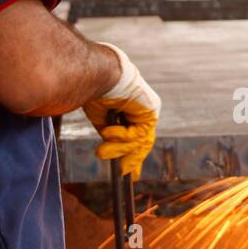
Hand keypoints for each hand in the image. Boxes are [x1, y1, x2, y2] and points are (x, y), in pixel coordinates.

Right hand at [82, 43, 160, 179]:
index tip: (129, 172)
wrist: (99, 75)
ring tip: (102, 152)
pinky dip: (122, 136)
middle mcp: (143, 110)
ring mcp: (150, 110)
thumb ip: (110, 136)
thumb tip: (108, 154)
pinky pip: (138, 133)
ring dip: (120, 149)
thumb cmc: (95, 93)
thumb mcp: (102, 121)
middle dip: (132, 159)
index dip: (133, 155)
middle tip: (125, 174)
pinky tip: (108, 133)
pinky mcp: (152, 111)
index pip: (136, 136)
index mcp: (131, 109)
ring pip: (140, 140)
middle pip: (142, 142)